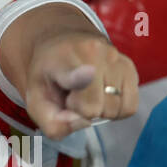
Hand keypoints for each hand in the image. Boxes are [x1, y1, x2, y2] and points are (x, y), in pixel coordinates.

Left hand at [22, 31, 138, 140]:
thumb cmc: (48, 75)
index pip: (77, 72)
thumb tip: (83, 122)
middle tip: (73, 96)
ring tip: (88, 93)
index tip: (89, 73)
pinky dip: (117, 109)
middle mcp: (92, 53)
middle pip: (97, 108)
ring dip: (101, 110)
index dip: (82, 77)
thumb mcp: (36, 101)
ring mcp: (114, 58)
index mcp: (62, 59)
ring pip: (116, 109)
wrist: (59, 43)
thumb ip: (53, 122)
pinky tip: (102, 96)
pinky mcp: (129, 65)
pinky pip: (130, 106)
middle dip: (83, 111)